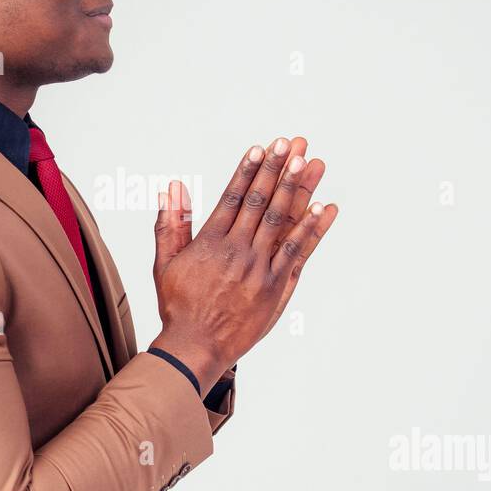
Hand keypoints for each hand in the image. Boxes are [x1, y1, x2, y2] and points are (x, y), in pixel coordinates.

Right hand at [150, 137, 337, 389]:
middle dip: (277, 169)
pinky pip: (298, 253)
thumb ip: (171, 223)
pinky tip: (325, 208)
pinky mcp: (276, 287)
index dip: (248, 170)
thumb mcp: (165, 263)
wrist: (196, 346)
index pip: (233, 197)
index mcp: (210, 242)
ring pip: (282, 221)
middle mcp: (237, 250)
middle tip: (290, 144)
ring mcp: (259, 268)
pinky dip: (312, 229)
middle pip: (262, 201)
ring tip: (310, 162)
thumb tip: (172, 188)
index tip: (260, 148)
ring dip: (298, 189)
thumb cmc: (178, 305)